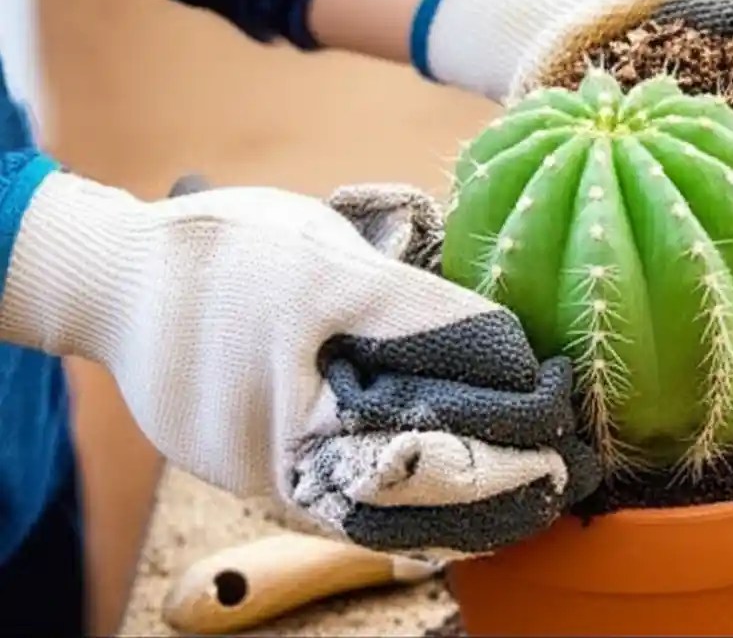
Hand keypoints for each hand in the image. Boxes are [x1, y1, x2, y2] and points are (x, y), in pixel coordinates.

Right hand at [0, 168, 600, 558]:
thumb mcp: (326, 264)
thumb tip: (503, 344)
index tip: (562, 402)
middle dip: (505, 474)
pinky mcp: (271, 474)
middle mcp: (290, 469)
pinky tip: (467, 516)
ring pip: (392, 516)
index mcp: (304, 420)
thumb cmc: (220, 258)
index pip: (434, 427)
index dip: (508, 415)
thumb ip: (413, 308)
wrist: (117, 278)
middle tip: (572, 466)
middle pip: (421, 484)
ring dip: (472, 510)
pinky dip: (415, 516)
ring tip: (537, 502)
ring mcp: (277, 478)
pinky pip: (354, 512)